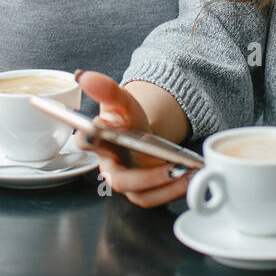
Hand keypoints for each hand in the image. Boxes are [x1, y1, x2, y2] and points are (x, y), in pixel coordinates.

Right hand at [74, 70, 191, 208]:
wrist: (143, 135)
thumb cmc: (128, 121)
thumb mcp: (122, 101)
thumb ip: (106, 89)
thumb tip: (84, 76)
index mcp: (99, 143)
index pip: (84, 142)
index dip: (86, 140)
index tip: (93, 135)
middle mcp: (110, 168)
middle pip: (120, 180)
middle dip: (145, 178)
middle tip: (170, 168)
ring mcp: (128, 184)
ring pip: (141, 196)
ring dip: (166, 189)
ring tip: (188, 175)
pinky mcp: (145, 193)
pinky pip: (156, 200)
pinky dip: (173, 192)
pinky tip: (191, 180)